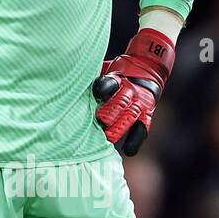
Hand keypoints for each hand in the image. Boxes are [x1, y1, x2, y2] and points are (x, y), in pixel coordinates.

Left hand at [92, 27, 174, 154]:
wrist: (147, 67)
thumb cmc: (117, 72)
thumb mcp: (106, 68)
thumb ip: (93, 76)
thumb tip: (70, 78)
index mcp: (118, 78)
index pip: (111, 82)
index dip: (105, 87)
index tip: (97, 91)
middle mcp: (130, 91)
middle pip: (120, 102)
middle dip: (110, 112)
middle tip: (100, 119)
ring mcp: (140, 104)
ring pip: (130, 116)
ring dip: (119, 127)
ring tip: (108, 137)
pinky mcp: (146, 115)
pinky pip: (142, 129)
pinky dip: (135, 141)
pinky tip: (129, 150)